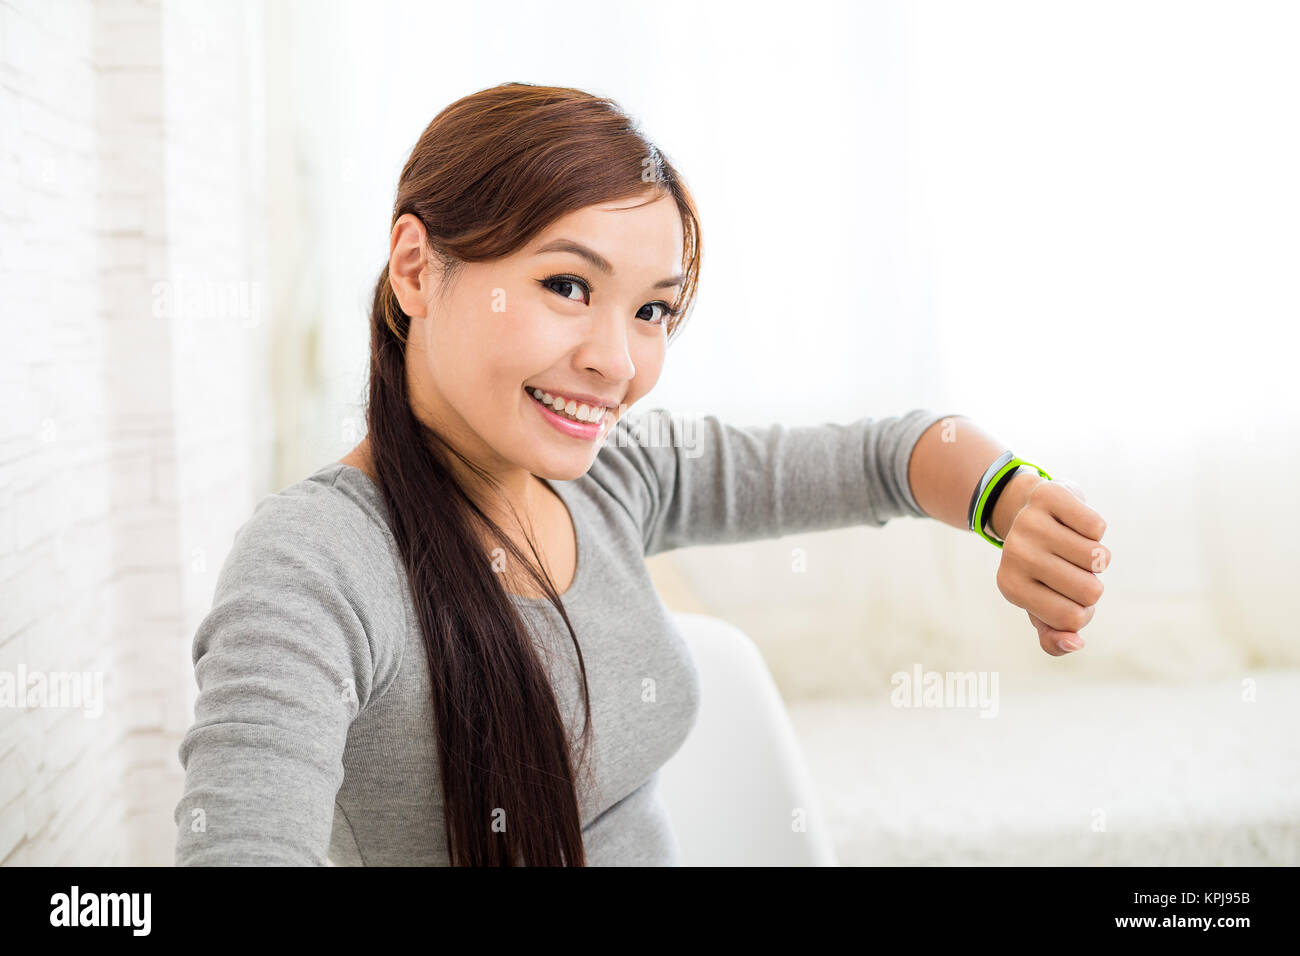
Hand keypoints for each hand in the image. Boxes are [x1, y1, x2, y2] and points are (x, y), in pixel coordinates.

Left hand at [993, 477, 1110, 655]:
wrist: (1024, 509)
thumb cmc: (1040, 567)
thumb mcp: (1042, 604)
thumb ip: (1055, 637)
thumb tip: (1076, 644)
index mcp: (1011, 588)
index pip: (1074, 620)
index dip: (1082, 609)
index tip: (1063, 592)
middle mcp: (1015, 555)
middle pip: (1091, 592)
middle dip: (1091, 582)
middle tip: (1068, 565)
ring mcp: (1029, 524)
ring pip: (1098, 558)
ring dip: (1096, 555)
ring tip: (1072, 544)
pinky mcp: (1049, 495)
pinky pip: (1097, 526)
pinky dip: (1094, 528)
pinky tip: (1072, 523)